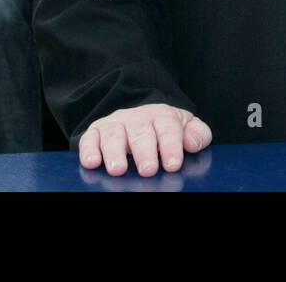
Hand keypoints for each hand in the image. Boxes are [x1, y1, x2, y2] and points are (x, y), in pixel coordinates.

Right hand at [78, 103, 212, 176]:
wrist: (141, 116)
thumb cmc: (165, 129)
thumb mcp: (186, 127)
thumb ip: (197, 134)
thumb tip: (192, 144)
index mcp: (162, 116)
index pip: (168, 128)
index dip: (170, 146)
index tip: (172, 164)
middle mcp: (138, 118)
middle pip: (141, 133)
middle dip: (144, 152)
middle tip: (148, 170)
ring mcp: (116, 124)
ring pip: (114, 134)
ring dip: (115, 152)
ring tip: (118, 169)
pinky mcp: (96, 131)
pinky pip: (90, 138)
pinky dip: (89, 149)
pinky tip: (92, 162)